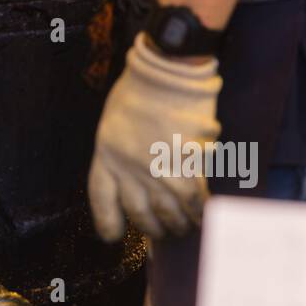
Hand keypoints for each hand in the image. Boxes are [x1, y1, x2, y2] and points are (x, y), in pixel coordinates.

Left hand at [88, 32, 221, 240]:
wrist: (166, 71)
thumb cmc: (140, 89)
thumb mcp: (114, 119)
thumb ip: (120, 150)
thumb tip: (136, 180)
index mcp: (106, 152)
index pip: (101, 197)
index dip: (106, 221)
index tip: (113, 235)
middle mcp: (128, 166)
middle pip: (139, 212)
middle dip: (153, 228)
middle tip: (164, 231)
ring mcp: (157, 167)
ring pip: (170, 210)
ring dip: (180, 224)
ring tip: (186, 227)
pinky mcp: (186, 163)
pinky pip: (194, 197)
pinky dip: (200, 210)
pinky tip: (203, 213)